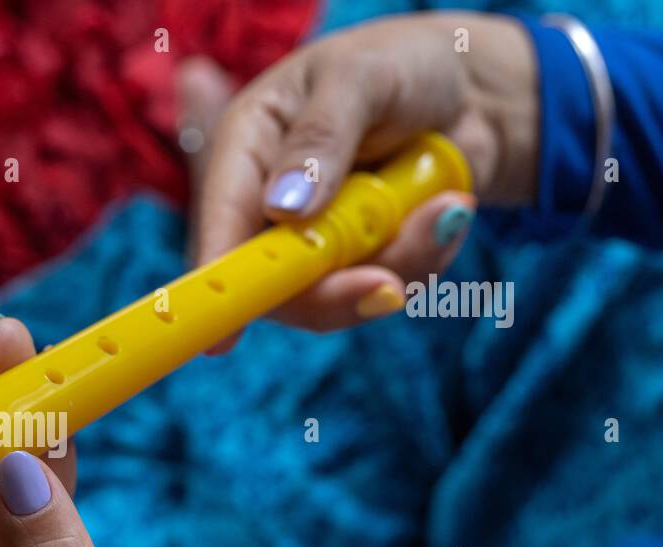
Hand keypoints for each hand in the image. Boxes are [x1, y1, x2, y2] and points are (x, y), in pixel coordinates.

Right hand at [180, 12, 538, 341]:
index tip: (223, 336)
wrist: (470, 93)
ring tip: (446, 204)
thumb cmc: (401, 66)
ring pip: (334, 297)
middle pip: (271, 284)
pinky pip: (382, 292)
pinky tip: (443, 212)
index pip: (220, 222)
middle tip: (389, 285)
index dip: (219, 281)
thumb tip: (283, 210)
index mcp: (245, 148)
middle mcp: (267, 206)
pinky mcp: (356, 265)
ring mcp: (311, 242)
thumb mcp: (362, 78)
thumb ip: (321, 138)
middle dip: (335, 291)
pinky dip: (424, 261)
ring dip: (400, 261)